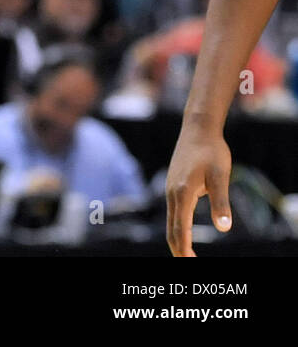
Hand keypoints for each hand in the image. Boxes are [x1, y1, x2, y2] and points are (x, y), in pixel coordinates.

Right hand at [166, 124, 232, 256]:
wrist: (198, 129)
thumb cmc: (212, 151)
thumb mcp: (221, 177)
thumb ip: (221, 203)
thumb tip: (223, 228)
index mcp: (183, 193)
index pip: (181, 228)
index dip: (185, 248)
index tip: (190, 263)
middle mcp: (172, 193)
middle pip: (171, 228)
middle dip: (178, 249)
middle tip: (187, 265)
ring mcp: (171, 189)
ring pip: (170, 220)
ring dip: (177, 239)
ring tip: (186, 254)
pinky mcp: (174, 185)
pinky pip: (173, 212)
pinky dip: (176, 226)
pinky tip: (184, 230)